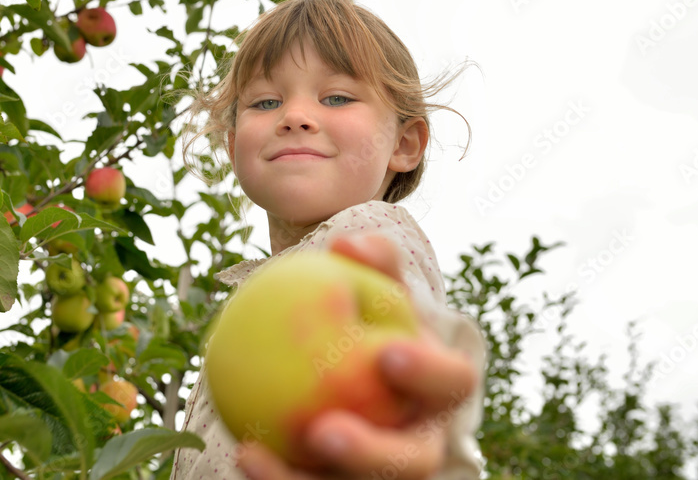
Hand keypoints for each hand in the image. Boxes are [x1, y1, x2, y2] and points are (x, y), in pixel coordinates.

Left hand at [235, 232, 478, 479]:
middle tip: (323, 431)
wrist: (354, 365)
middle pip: (414, 463)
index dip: (429, 372)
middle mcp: (424, 440)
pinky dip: (278, 478)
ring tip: (254, 454)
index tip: (387, 353)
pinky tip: (243, 452)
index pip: (454, 382)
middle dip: (373, 454)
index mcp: (442, 389)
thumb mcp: (377, 288)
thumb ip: (373, 262)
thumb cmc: (370, 319)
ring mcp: (390, 474)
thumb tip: (347, 243)